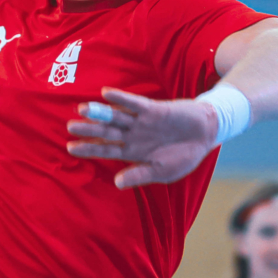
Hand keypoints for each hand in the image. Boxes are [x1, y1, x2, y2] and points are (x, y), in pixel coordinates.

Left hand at [66, 88, 219, 188]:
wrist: (207, 134)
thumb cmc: (184, 155)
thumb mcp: (162, 172)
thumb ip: (139, 175)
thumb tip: (117, 183)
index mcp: (133, 152)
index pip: (106, 150)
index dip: (89, 149)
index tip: (70, 148)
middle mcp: (133, 135)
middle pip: (106, 132)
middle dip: (89, 130)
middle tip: (70, 126)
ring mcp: (142, 122)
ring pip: (116, 117)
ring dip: (100, 113)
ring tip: (83, 109)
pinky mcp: (153, 110)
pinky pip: (133, 103)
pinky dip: (121, 98)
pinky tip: (106, 94)